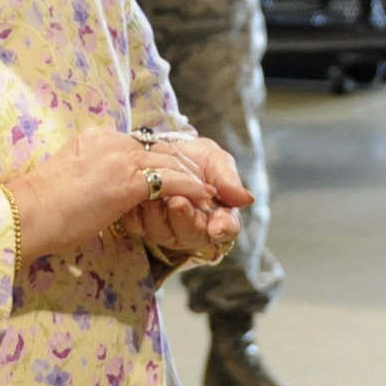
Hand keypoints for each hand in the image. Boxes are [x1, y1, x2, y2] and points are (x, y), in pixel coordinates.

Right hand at [4, 128, 226, 266]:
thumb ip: (93, 174)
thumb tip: (102, 188)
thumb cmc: (43, 209)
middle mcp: (112, 140)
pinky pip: (172, 181)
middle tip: (208, 178)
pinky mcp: (128, 181)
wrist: (28, 214)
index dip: (166, 158)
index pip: (142, 144)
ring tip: (213, 191)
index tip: (181, 170)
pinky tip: (205, 197)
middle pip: (162, 148)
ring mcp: (120, 158)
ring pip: (171, 161)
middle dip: (188, 164)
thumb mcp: (71, 179)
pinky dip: (192, 189)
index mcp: (97, 138)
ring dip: (195, 177)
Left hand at [112, 136, 249, 259]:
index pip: (225, 228)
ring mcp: (168, 230)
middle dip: (185, 219)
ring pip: (164, 234)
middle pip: (192, 235)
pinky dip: (138, 214)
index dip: (222, 228)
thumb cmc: (195, 158)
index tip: (217, 225)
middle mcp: (194, 228)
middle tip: (178, 201)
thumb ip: (228, 179)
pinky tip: (138, 199)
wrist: (162, 150)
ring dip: (158, 215)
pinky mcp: (143, 227)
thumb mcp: (215, 161)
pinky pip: (139, 227)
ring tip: (154, 196)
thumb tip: (247, 199)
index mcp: (218, 215)